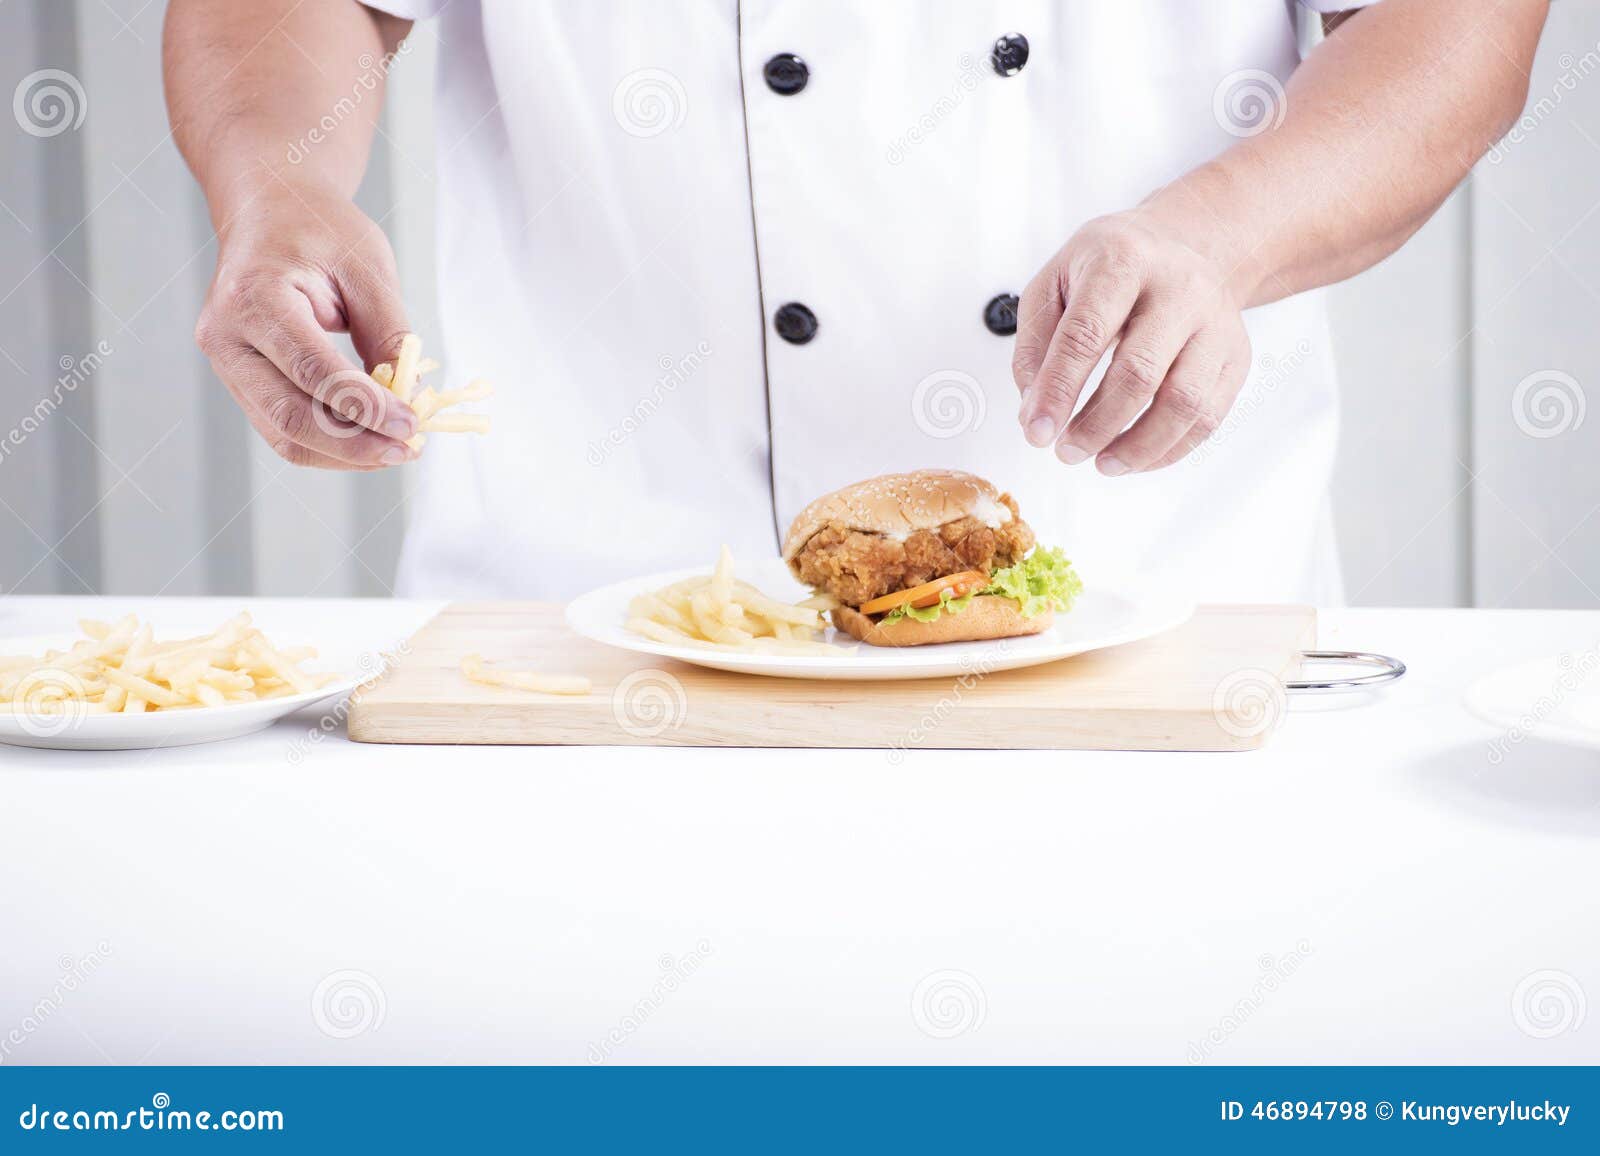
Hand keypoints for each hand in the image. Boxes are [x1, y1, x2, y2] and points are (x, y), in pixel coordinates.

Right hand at [194, 176, 417, 469]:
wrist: (268, 209)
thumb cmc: (319, 228)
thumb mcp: (367, 265)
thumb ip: (387, 330)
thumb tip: (408, 397)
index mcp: (254, 296)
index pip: (312, 370)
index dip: (365, 406)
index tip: (412, 425)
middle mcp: (226, 336)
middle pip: (288, 416)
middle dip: (354, 445)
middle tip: (407, 449)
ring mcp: (226, 362)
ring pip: (283, 434)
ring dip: (343, 454)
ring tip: (395, 449)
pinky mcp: (239, 379)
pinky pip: (282, 427)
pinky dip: (329, 443)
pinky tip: (370, 439)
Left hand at [1013, 212, 1251, 474]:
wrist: (1184, 246)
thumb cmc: (1111, 268)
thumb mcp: (1055, 283)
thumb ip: (1034, 344)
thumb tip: (1034, 408)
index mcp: (1123, 261)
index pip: (1086, 334)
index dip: (1058, 390)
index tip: (1037, 432)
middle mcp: (1179, 289)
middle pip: (1139, 372)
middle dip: (1096, 425)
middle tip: (1066, 451)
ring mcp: (1215, 324)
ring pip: (1184, 402)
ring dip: (1137, 446)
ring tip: (1101, 463)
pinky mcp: (1235, 357)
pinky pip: (1208, 417)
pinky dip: (1169, 450)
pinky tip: (1136, 457)